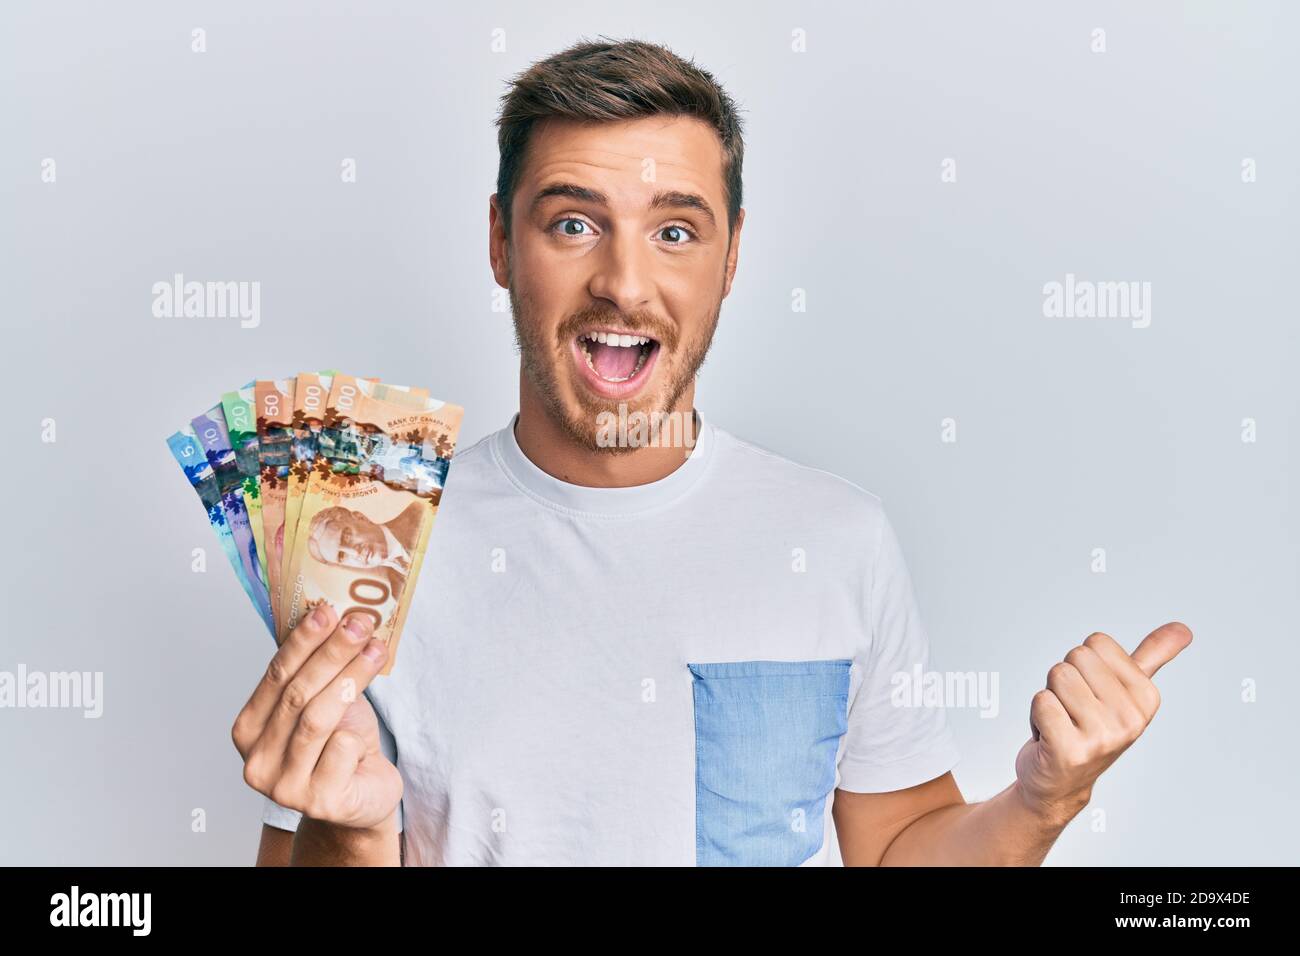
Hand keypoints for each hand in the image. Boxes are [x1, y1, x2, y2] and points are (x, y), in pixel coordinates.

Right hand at [232, 604, 402, 831]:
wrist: (364, 795)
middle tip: (359, 624)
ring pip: (318, 719)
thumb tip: (330, 614)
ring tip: (376, 651)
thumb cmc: (340, 743)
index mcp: (248, 731)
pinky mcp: (320, 802)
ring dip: (351, 678)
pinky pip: (342, 749)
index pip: (275, 676)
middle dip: (332, 653)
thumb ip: (312, 671)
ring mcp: (285, 787)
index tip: (327, 611)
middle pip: (297, 695)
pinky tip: (364, 738)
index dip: (302, 642)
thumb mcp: (321, 703)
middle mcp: (258, 762)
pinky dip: (356, 735)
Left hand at [1014, 622, 1192, 823]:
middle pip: (1075, 656)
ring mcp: (1103, 737)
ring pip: (1057, 676)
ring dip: (1049, 698)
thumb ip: (1152, 657)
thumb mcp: (1125, 692)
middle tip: (1072, 711)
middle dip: (1064, 680)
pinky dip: (1036, 716)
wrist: (1060, 782)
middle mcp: (1131, 719)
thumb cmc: (1089, 729)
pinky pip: (1041, 701)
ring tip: (1061, 723)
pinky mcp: (1070, 750)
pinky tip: (1049, 738)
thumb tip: (1184, 629)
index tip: (1090, 694)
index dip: (1084, 665)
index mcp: (1147, 697)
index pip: (1096, 642)